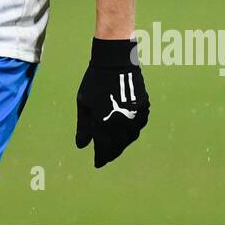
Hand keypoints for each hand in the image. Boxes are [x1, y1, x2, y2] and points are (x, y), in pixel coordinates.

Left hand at [75, 38, 148, 167]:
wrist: (115, 62)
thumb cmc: (94, 82)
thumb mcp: (84, 104)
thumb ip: (83, 127)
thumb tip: (81, 146)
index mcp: (103, 121)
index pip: (103, 148)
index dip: (100, 157)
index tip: (97, 163)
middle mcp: (120, 121)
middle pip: (118, 146)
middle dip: (111, 153)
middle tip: (106, 157)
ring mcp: (134, 115)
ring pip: (130, 138)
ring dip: (122, 144)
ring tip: (115, 146)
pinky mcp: (143, 108)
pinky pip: (139, 126)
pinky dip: (132, 132)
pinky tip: (126, 133)